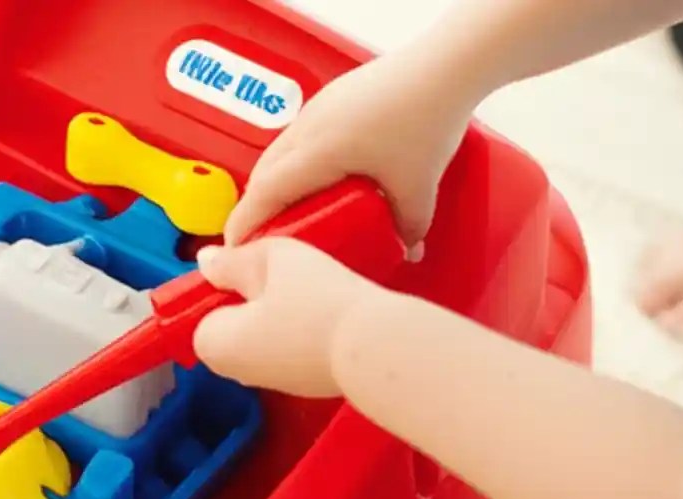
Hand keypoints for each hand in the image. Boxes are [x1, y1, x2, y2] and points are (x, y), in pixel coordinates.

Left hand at [192, 237, 387, 396]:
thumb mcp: (267, 258)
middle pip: (233, 324)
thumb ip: (231, 260)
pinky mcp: (309, 384)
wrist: (375, 345)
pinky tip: (328, 308)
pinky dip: (306, 328)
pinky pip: (296, 348)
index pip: (200, 311)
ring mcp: (276, 382)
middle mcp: (238, 372)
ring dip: (281, 311)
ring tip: (309, 286)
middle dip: (252, 297)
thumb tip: (206, 262)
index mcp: (215, 344)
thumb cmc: (316, 300)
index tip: (247, 268)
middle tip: (281, 272)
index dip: (223, 285)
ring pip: (266, 335)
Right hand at [224, 50, 480, 249]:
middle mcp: (308, 127)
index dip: (244, 225)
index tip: (236, 248)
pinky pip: (298, 138)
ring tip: (294, 210)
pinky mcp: (331, 100)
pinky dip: (296, 163)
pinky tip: (322, 176)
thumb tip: (407, 249)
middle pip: (263, 174)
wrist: (446, 67)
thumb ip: (408, 227)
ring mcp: (317, 109)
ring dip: (276, 184)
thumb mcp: (418, 188)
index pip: (264, 194)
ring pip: (279, 154)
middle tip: (266, 237)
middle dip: (257, 208)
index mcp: (317, 151)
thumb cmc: (427, 115)